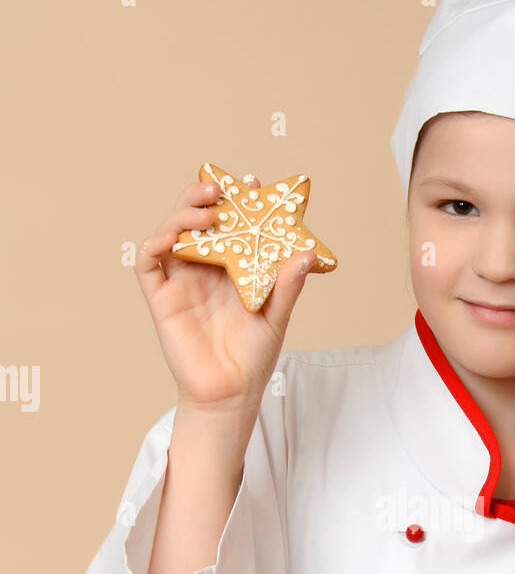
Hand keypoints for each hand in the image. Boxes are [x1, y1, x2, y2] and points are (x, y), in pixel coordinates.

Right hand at [135, 173, 315, 412]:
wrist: (231, 392)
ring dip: (181, 215)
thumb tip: (307, 254)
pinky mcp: (161, 300)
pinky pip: (148, 266)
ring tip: (203, 214)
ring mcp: (181, 281)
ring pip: (171, 233)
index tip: (252, 181)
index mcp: (232, 265)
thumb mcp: (277, 316)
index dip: (237, 198)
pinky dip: (152, 247)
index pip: (231, 222)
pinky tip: (166, 239)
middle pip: (196, 219)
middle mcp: (204, 268)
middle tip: (218, 190)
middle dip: (203, 197)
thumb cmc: (255, 355)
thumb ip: (288, 285)